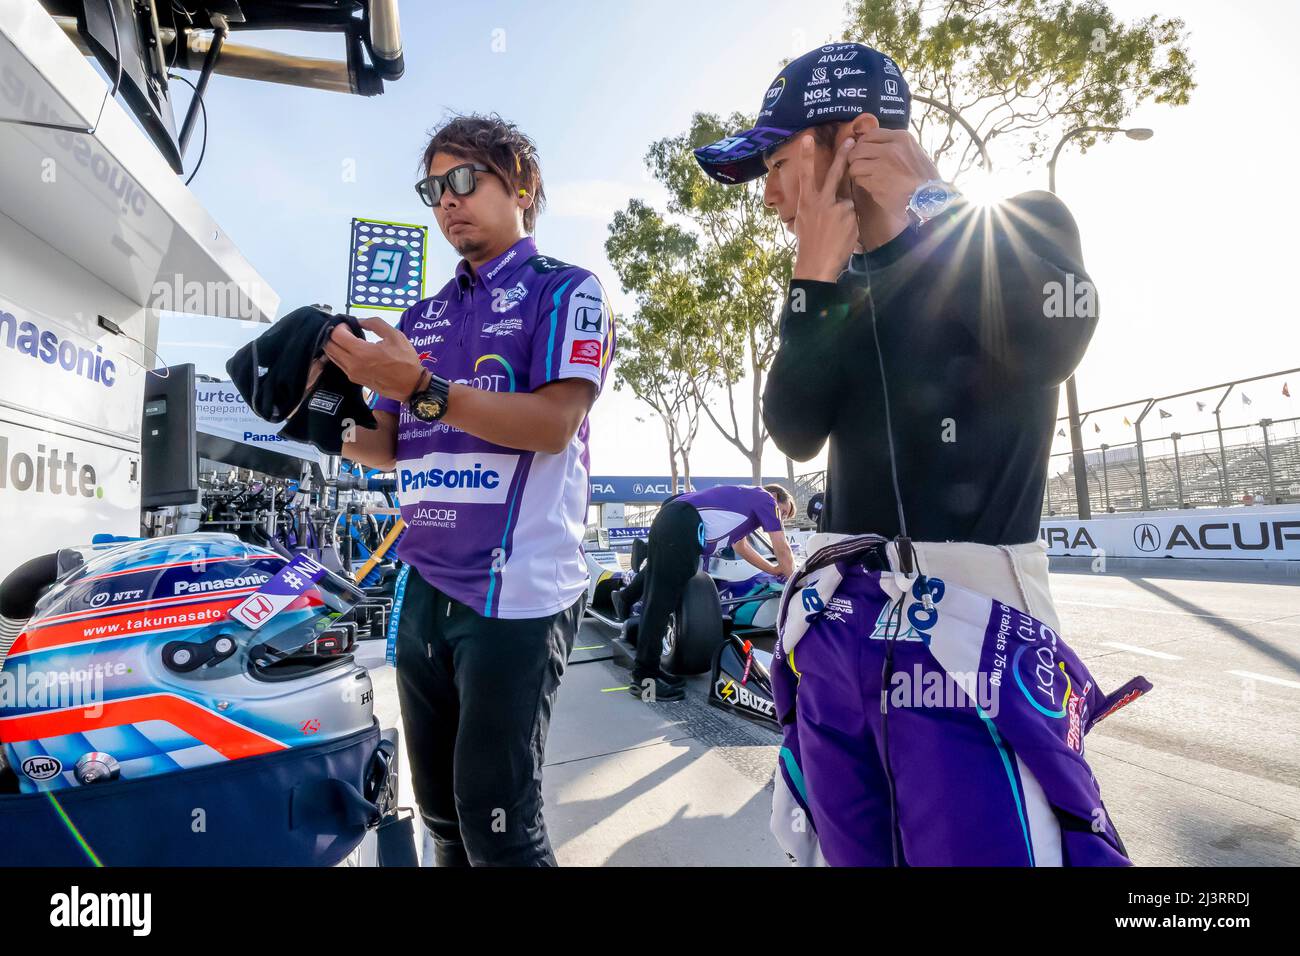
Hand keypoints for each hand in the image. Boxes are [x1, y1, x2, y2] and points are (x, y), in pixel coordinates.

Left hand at [322, 317, 424, 401]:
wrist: (410, 385)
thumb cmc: (405, 361)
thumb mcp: (395, 335)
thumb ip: (375, 323)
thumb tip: (359, 321)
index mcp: (362, 352)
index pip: (336, 335)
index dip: (340, 325)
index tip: (349, 323)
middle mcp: (352, 364)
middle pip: (329, 345)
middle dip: (334, 334)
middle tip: (346, 330)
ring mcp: (351, 373)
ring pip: (331, 356)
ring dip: (335, 345)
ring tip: (348, 339)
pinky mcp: (354, 379)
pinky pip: (339, 364)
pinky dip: (339, 354)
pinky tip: (351, 350)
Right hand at [791, 134, 859, 282]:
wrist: (816, 264)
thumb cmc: (808, 244)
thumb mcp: (803, 220)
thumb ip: (814, 205)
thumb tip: (827, 199)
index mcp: (807, 202)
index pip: (806, 174)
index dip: (807, 156)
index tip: (807, 138)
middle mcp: (822, 202)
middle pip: (835, 174)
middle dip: (843, 156)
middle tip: (851, 141)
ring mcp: (838, 209)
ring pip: (848, 203)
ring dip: (845, 215)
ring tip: (835, 233)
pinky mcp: (850, 218)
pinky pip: (854, 216)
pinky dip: (851, 224)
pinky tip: (843, 236)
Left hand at [845, 128, 939, 217]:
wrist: (930, 198)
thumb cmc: (924, 177)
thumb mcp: (914, 152)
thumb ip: (896, 145)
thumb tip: (874, 144)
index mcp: (901, 138)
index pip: (871, 134)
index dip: (863, 144)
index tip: (864, 151)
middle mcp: (890, 149)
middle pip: (858, 149)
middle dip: (856, 158)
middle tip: (861, 166)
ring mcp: (881, 166)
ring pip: (855, 165)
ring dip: (857, 172)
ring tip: (866, 176)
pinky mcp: (876, 182)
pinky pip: (859, 179)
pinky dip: (862, 183)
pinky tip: (872, 186)